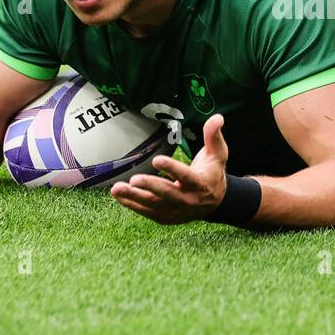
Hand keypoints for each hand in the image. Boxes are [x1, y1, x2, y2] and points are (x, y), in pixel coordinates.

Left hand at [111, 113, 229, 224]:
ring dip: (134, 197)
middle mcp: (189, 200)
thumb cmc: (212, 173)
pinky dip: (132, 204)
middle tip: (134, 179)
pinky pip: (147, 212)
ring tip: (117, 188)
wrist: (216, 202)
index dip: (172, 169)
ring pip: (153, 205)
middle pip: (168, 194)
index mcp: (201, 183)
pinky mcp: (166, 217)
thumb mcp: (218, 154)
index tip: (157, 159)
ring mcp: (177, 211)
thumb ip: (214, 136)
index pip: (186, 176)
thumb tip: (217, 117)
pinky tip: (119, 195)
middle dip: (150, 186)